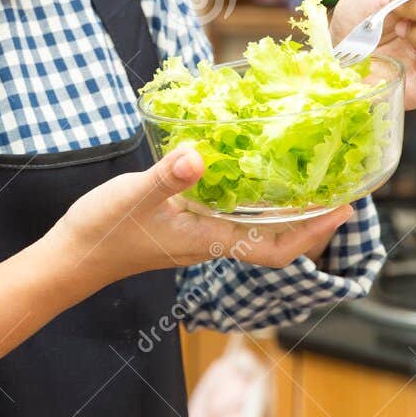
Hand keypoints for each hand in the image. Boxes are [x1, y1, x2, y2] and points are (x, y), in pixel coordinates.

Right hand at [51, 144, 352, 289]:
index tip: (342, 209)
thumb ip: (166, 177)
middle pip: (275, 240)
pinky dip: (254, 200)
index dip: (312, 233)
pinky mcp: (184, 226)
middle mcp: (210, 242)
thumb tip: (200, 158)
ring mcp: (198, 236)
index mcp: (208, 240)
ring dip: (287, 212)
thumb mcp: (133, 196)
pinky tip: (252, 174)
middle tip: (340, 189)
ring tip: (309, 180)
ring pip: (256, 229)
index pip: (274, 248)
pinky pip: (232, 217)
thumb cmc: (102, 232)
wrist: (72, 258)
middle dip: (311, 221)